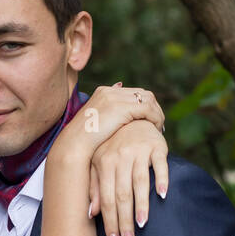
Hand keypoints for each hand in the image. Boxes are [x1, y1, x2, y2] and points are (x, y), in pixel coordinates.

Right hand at [49, 83, 163, 170]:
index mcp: (104, 92)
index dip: (146, 105)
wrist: (75, 144)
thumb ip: (110, 114)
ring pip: (148, 99)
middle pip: (143, 93)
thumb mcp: (97, 123)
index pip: (133, 93)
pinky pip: (148, 109)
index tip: (151, 120)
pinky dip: (155, 118)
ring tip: (158, 128)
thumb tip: (120, 114)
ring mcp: (116, 97)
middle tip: (158, 124)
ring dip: (157, 113)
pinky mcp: (122, 107)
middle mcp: (110, 91)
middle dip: (154, 108)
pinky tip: (155, 129)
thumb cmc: (84, 140)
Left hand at [88, 118, 168, 235]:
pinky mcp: (157, 146)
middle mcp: (120, 157)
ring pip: (139, 183)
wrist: (132, 119)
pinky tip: (162, 196)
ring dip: (142, 206)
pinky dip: (162, 180)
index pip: (107, 199)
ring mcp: (139, 150)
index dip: (110, 222)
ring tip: (142, 226)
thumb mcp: (98, 164)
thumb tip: (91, 213)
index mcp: (103, 163)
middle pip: (122, 195)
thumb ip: (95, 187)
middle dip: (124, 222)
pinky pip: (160, 166)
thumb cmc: (113, 147)